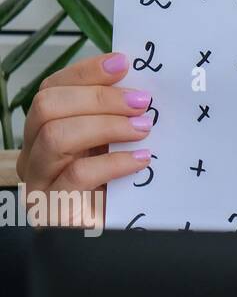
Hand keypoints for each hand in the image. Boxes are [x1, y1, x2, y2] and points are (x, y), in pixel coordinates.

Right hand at [16, 51, 153, 228]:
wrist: (114, 233)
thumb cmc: (114, 184)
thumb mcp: (112, 143)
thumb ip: (116, 114)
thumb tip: (140, 81)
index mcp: (45, 130)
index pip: (52, 88)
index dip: (86, 72)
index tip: (123, 63)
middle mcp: (33, 153)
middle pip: (47, 107)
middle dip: (99, 98)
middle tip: (142, 102)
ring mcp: (39, 181)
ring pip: (56, 137)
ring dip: (106, 126)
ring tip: (143, 129)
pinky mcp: (55, 208)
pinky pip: (77, 177)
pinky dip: (113, 163)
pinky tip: (140, 159)